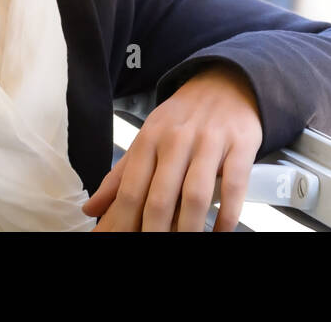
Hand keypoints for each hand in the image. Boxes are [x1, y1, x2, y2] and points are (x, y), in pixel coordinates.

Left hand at [84, 64, 262, 231]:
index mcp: (148, 140)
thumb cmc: (182, 118)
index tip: (121, 241)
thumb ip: (120, 176)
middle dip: (154, 231)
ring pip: (195, 195)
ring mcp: (209, 142)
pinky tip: (220, 231)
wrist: (225, 83)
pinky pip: (233, 187)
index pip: (131, 189)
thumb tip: (91, 208)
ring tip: (186, 243)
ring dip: (189, 228)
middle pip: (160, 197)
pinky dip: (226, 216)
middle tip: (154, 247)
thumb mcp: (147, 138)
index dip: (123, 223)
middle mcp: (176, 140)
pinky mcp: (239, 145)